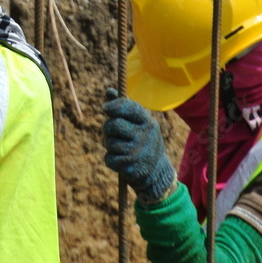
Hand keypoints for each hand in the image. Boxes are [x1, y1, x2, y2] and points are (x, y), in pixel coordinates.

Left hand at [102, 88, 176, 203]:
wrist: (155, 171)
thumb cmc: (141, 141)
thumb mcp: (138, 123)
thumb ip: (123, 107)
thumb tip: (109, 91)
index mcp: (148, 122)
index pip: (129, 107)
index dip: (114, 105)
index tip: (106, 108)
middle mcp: (145, 135)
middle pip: (113, 124)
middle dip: (108, 128)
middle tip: (112, 132)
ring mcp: (138, 151)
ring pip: (109, 142)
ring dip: (110, 145)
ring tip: (121, 149)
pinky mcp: (131, 165)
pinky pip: (108, 158)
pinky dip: (110, 159)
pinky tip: (121, 161)